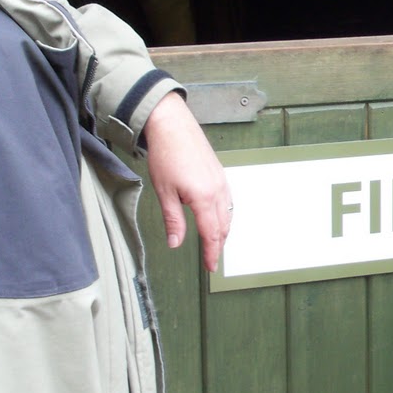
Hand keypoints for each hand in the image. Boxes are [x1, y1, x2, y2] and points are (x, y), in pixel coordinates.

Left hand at [142, 91, 231, 271]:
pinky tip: (219, 218)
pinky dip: (225, 216)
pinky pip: (228, 201)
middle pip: (223, 226)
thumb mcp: (164, 192)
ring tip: (216, 243)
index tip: (210, 267)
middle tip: (212, 260)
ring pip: (228, 214)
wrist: (172, 125)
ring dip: (223, 231)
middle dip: (218, 245)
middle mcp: (218, 191)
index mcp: (203, 198)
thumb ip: (173, 220)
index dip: (211, 253)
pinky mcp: (220, 173)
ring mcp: (221, 181)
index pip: (211, 234)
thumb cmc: (166, 155)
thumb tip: (175, 244)